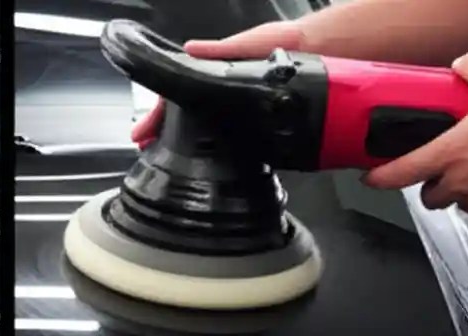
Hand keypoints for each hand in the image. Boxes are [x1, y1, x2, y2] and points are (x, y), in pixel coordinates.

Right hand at [131, 21, 306, 147]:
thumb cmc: (289, 42)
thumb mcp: (251, 43)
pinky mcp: (257, 121)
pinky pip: (229, 136)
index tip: (144, 130)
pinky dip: (213, 147)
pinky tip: (206, 160)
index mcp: (218, 70)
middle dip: (164, 131)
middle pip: (186, 113)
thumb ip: (222, 50)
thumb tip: (191, 50)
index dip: (158, 112)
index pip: (178, 91)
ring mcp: (240, 107)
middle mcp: (226, 90)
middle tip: (148, 150)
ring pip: (204, 126)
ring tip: (169, 159)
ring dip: (183, 140)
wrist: (324, 52)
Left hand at [363, 51, 467, 222]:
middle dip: (433, 184)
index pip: (401, 173)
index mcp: (452, 154)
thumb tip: (462, 64)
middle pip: (430, 196)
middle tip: (448, 166)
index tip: (370, 178)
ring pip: (461, 203)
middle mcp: (463, 183)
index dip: (380, 178)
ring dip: (465, 190)